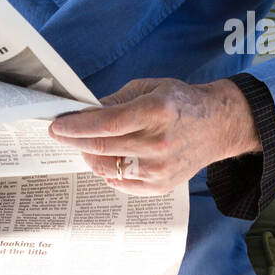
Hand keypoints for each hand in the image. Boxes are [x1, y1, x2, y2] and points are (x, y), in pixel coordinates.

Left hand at [47, 77, 260, 194]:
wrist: (217, 126)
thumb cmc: (179, 101)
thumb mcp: (149, 88)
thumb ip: (115, 101)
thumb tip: (83, 113)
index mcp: (157, 111)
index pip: (106, 123)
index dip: (77, 125)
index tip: (56, 125)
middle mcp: (159, 143)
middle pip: (102, 147)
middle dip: (73, 140)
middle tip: (58, 133)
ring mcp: (160, 169)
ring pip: (107, 168)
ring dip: (87, 156)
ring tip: (82, 144)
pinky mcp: (161, 186)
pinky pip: (121, 183)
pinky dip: (106, 171)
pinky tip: (103, 159)